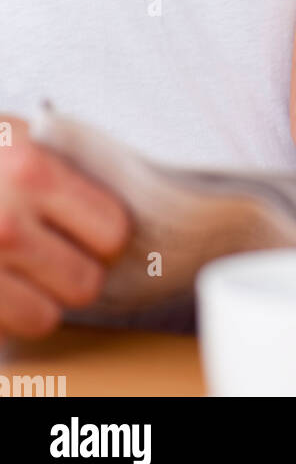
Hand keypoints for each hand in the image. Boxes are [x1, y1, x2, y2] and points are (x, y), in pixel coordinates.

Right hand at [0, 117, 131, 341]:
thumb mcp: (11, 134)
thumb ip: (59, 162)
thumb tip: (116, 207)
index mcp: (32, 172)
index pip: (112, 230)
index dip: (104, 236)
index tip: (90, 231)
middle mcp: (7, 223)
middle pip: (85, 282)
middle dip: (75, 273)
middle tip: (54, 255)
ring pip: (47, 317)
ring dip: (40, 301)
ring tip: (21, 272)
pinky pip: (6, 329)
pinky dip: (5, 315)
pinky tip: (0, 284)